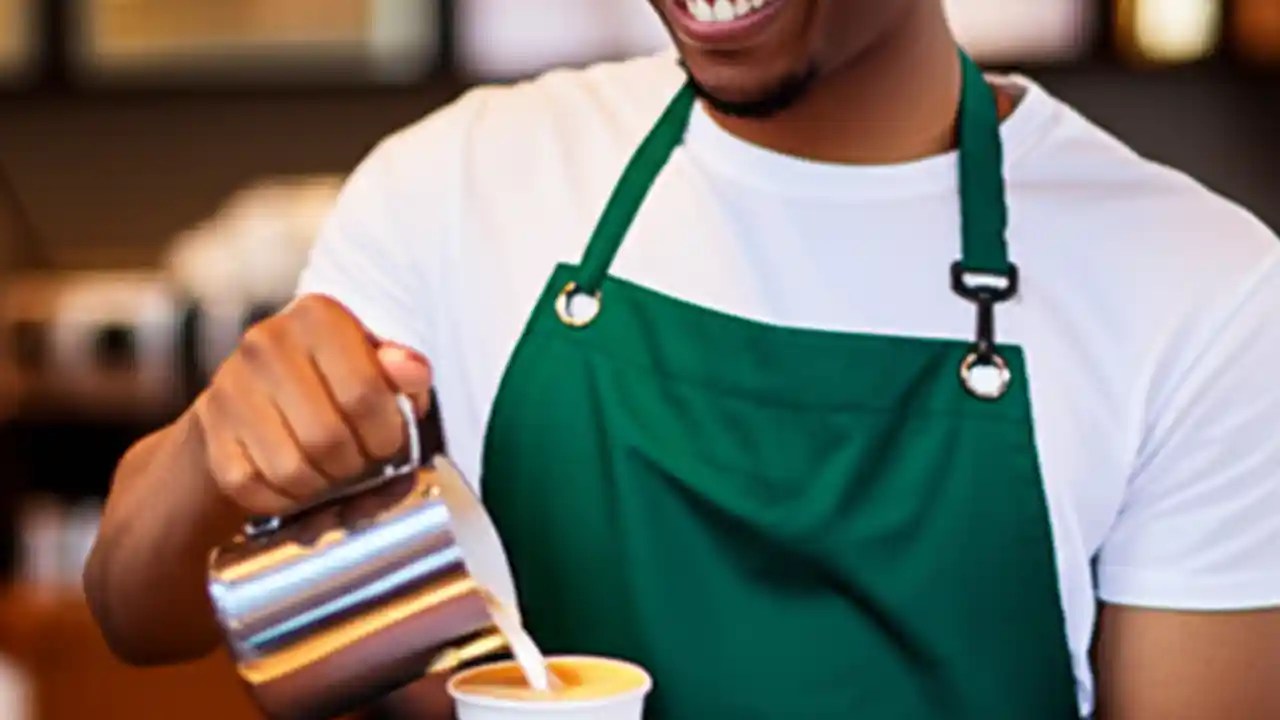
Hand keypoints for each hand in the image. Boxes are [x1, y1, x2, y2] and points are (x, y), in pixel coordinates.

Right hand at [191, 295, 432, 516]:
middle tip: (361, 464)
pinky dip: (282, 498)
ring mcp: (231, 384)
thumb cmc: (333, 380)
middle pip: (326, 438)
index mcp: (319, 317)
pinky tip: (297, 483)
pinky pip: (250, 485)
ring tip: (332, 474)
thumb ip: (403, 372)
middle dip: (354, 466)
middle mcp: (267, 342)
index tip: (389, 444)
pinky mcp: (210, 426)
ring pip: (289, 469)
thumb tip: (413, 372)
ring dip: (320, 486)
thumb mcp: (378, 367)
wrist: (255, 392)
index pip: (365, 392)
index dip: (387, 434)